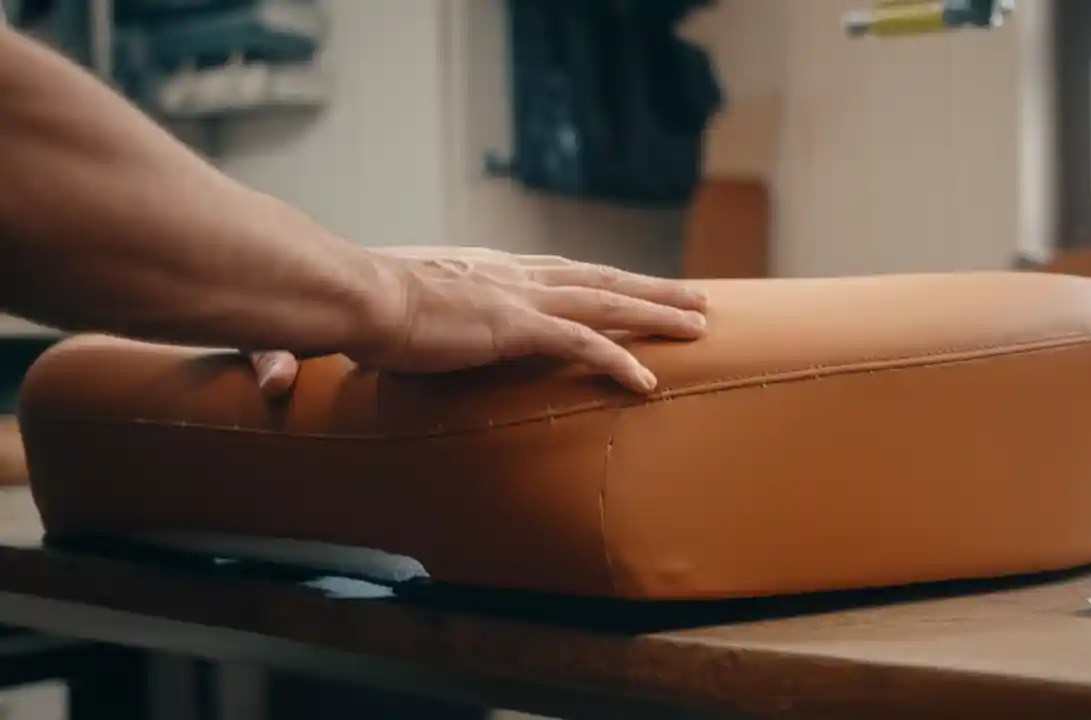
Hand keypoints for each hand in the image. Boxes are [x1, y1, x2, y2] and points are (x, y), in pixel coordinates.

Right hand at [249, 246, 708, 397]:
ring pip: (608, 304)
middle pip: (604, 281)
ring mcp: (522, 298)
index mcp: (498, 271)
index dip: (609, 282)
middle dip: (655, 290)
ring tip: (699, 327)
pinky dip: (618, 362)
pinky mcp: (517, 326)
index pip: (568, 274)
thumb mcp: (416, 310)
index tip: (639, 287)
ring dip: (658, 314)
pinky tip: (648, 382)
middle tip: (698, 299)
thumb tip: (427, 334)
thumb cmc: (373, 307)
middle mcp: (519, 276)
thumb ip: (437, 321)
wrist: (359, 297)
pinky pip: (583, 346)